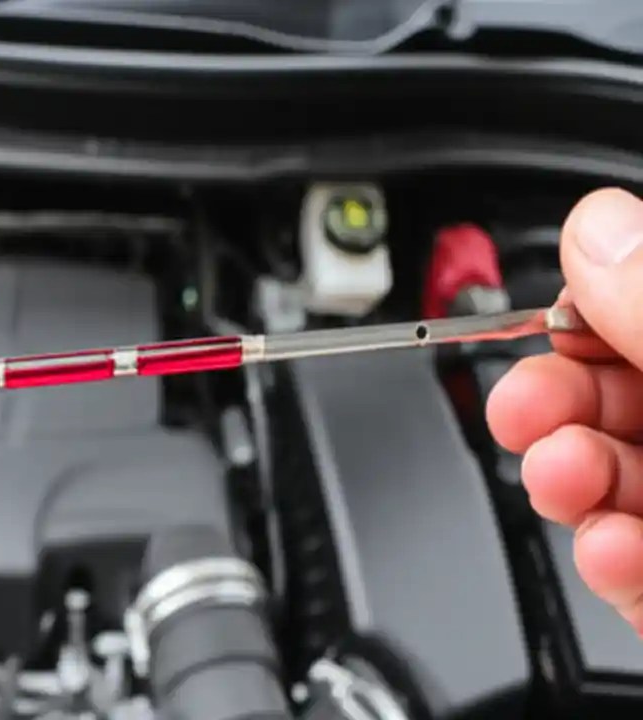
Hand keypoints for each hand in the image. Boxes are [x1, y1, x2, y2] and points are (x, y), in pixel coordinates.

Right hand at [488, 187, 642, 634]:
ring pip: (621, 483)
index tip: (557, 313)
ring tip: (559, 477)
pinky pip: (635, 572)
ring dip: (571, 479)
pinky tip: (604, 548)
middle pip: (627, 394)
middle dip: (560, 399)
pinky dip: (608, 563)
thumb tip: (597, 226)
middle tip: (526, 406)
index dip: (602, 303)